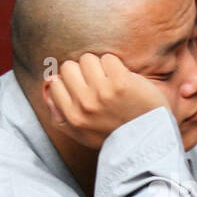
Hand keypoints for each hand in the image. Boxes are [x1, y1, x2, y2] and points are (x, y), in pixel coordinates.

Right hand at [43, 52, 166, 148]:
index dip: (69, 83)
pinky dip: (116, 65)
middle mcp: (84, 105)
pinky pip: (109, 58)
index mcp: (72, 117)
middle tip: (98, 83)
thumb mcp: (81, 133)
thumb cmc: (114, 134)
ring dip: (100, 66)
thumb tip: (48, 82)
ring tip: (110, 81)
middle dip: (82, 72)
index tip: (83, 89)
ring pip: (87, 59)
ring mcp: (102, 92)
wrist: (148, 138)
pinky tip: (123, 79)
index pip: (55, 83)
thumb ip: (60, 113)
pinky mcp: (121, 82)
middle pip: (68, 67)